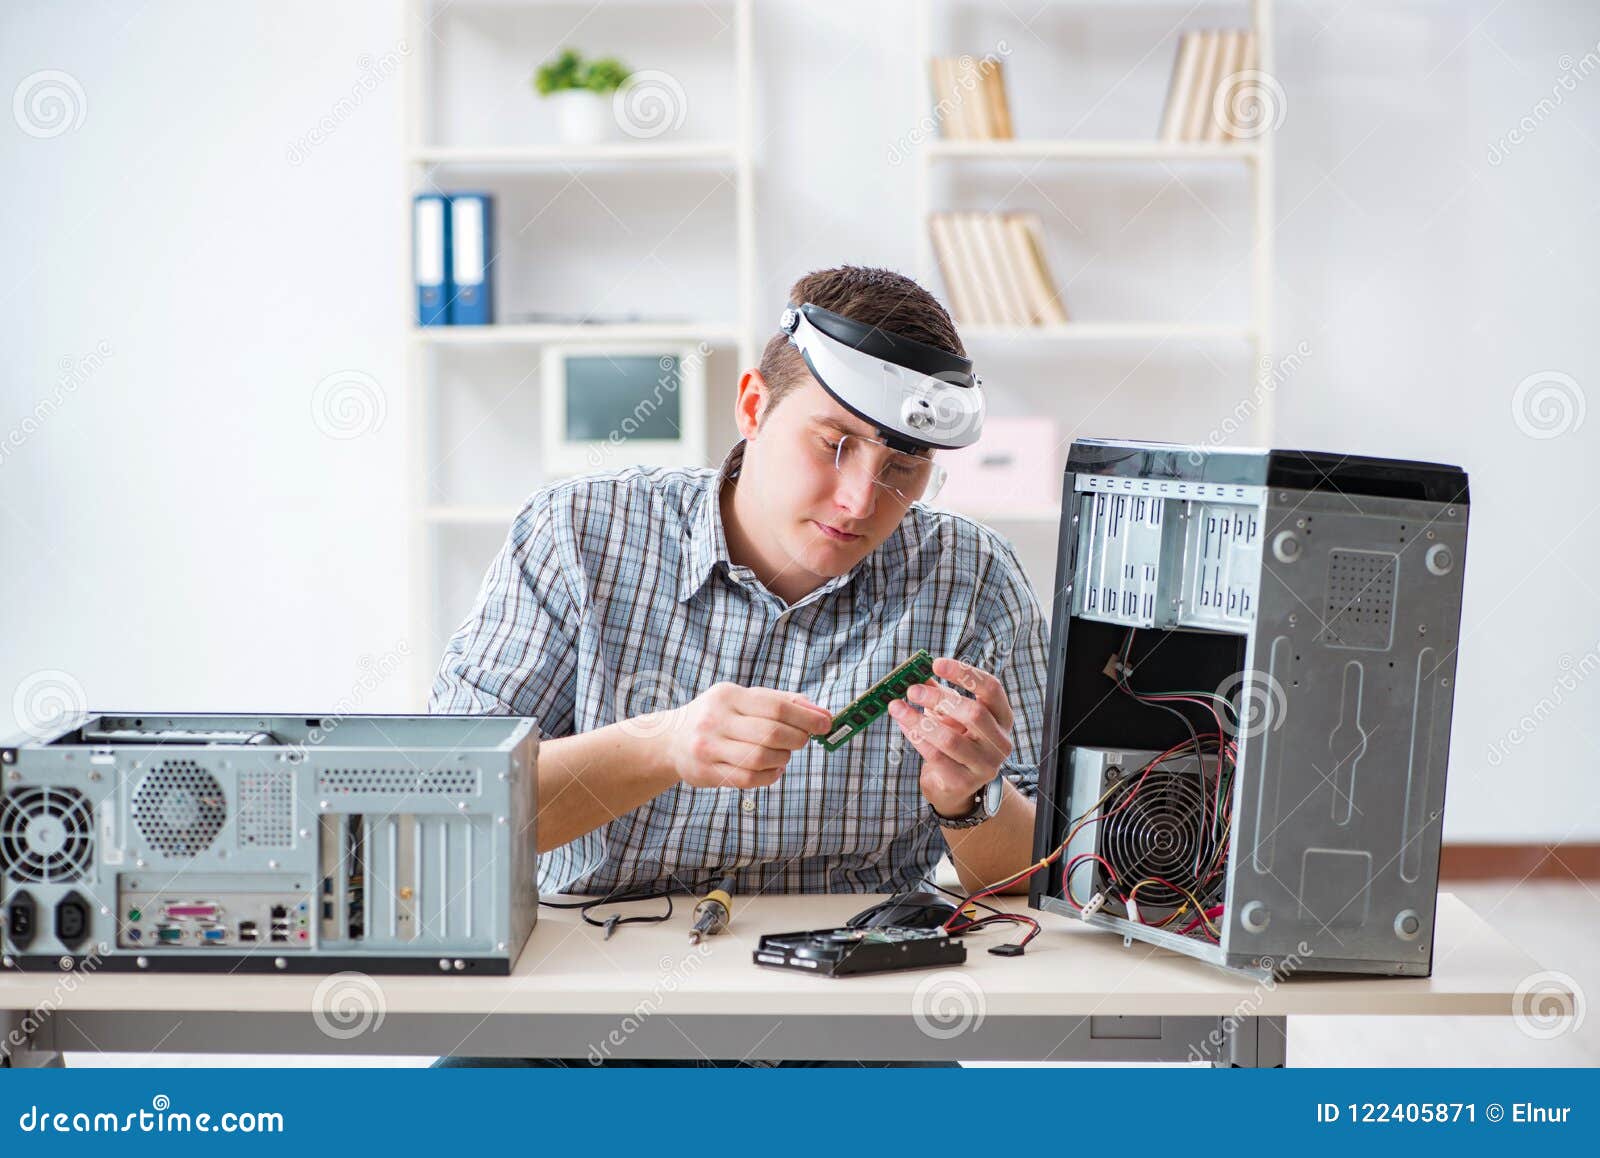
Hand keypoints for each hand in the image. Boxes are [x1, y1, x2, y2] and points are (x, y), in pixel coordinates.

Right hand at [660, 682, 832, 790]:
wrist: (671, 739)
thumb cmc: (719, 716)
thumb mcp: (743, 699)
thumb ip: (782, 702)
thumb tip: (821, 712)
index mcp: (728, 696)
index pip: (775, 706)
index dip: (806, 717)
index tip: (826, 724)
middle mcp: (715, 720)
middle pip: (771, 733)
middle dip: (797, 739)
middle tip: (804, 740)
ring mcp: (708, 748)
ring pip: (761, 758)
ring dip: (783, 758)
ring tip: (783, 754)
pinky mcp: (706, 773)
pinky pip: (749, 779)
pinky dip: (770, 776)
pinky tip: (773, 769)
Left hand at [888, 657, 1013, 817]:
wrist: (956, 785)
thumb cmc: (957, 741)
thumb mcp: (954, 715)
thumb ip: (940, 694)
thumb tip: (918, 671)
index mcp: (1003, 717)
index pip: (991, 688)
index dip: (965, 673)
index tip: (936, 663)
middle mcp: (1000, 742)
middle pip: (974, 713)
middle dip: (939, 698)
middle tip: (912, 689)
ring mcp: (985, 765)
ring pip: (950, 739)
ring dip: (919, 720)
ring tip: (897, 707)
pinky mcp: (964, 782)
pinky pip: (936, 756)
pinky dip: (916, 738)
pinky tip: (903, 725)